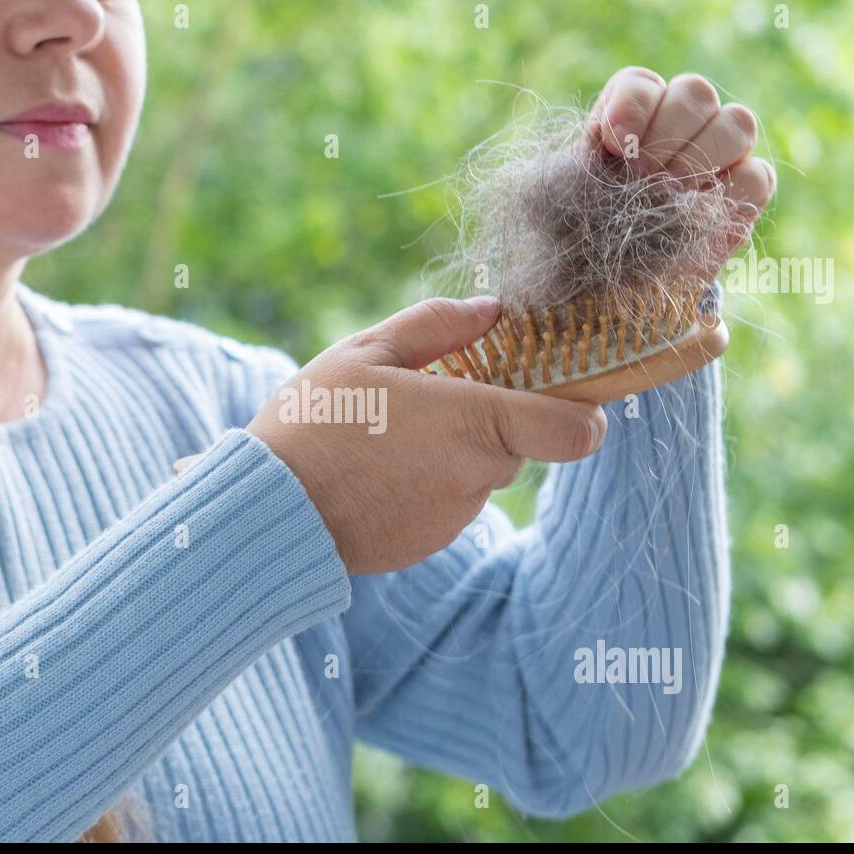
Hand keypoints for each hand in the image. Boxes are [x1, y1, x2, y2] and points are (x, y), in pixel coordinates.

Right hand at [244, 297, 607, 574]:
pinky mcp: (429, 544)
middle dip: (486, 421)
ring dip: (451, 454)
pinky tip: (375, 472)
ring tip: (386, 438)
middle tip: (428, 400)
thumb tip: (491, 310)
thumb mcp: (366, 351)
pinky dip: (425, 487)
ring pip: (478, 474)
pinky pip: (447, 504)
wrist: (270, 511)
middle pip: (518, 443)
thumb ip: (437, 325)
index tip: (558, 391)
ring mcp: (454, 516)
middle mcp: (476, 475)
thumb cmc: (314, 422)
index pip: (578, 431)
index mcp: (475, 421)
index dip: (584, 413)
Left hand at [587, 66, 775, 265]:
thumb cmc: (590, 238)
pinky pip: (757, 175)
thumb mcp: (578, 198)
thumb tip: (614, 136)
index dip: (633, 106)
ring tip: (671, 193)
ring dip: (702, 157)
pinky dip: (732, 190)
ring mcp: (718, 154)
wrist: (612, 286)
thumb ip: (593, 160)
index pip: (641, 84)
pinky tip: (700, 212)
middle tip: (643, 176)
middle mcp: (680, 124)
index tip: (615, 145)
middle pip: (695, 93)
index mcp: (631, 117)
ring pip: (736, 122)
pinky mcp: (746, 191)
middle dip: (668, 133)